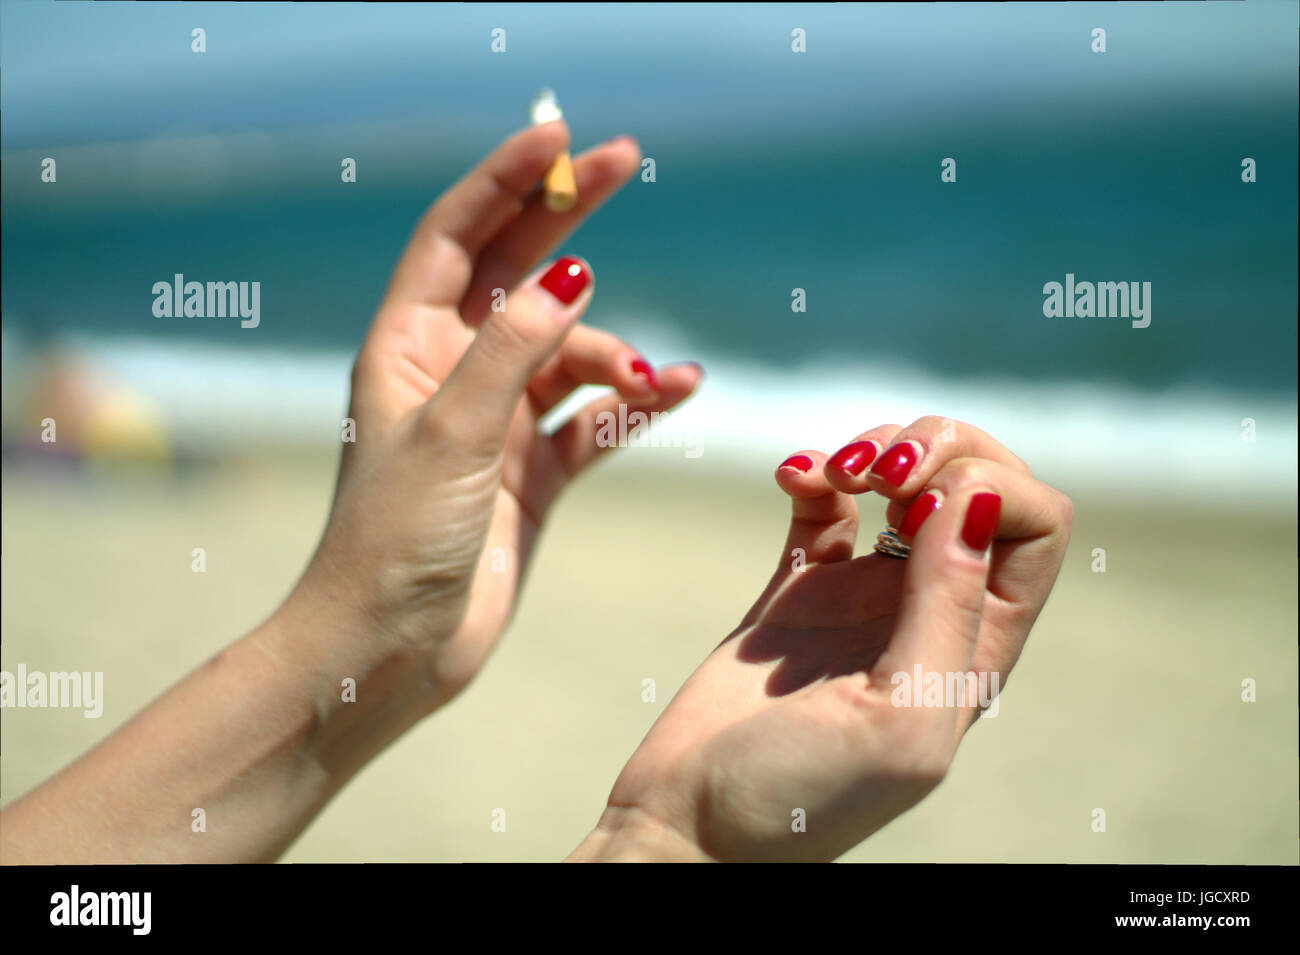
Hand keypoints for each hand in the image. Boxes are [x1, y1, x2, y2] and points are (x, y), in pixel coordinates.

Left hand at [285, 121, 701, 709]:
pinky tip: (677, 392)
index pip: (458, 234)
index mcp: (407, 345)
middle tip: (628, 158)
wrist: (393, 651)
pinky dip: (634, 402)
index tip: (561, 136)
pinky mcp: (533, 472)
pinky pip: (594, 418)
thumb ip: (513, 349)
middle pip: (518, 269)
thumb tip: (572, 272)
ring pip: (569, 351)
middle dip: (571, 216)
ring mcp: (496, 421)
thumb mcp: (453, 432)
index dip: (505, 178)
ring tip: (649, 380)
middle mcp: (452, 371)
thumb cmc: (393, 541)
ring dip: (615, 353)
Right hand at [571, 417, 1070, 861]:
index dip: (994, 489)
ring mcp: (864, 593)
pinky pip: (823, 502)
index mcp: (977, 647)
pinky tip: (790, 476)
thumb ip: (945, 607)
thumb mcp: (899, 718)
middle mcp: (930, 610)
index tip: (915, 511)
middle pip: (977, 483)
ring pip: (906, 479)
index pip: (1036, 526)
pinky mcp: (797, 583)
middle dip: (935, 451)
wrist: (692, 819)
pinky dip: (811, 471)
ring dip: (874, 451)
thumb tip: (974, 496)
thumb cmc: (802, 795)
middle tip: (876, 476)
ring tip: (829, 473)